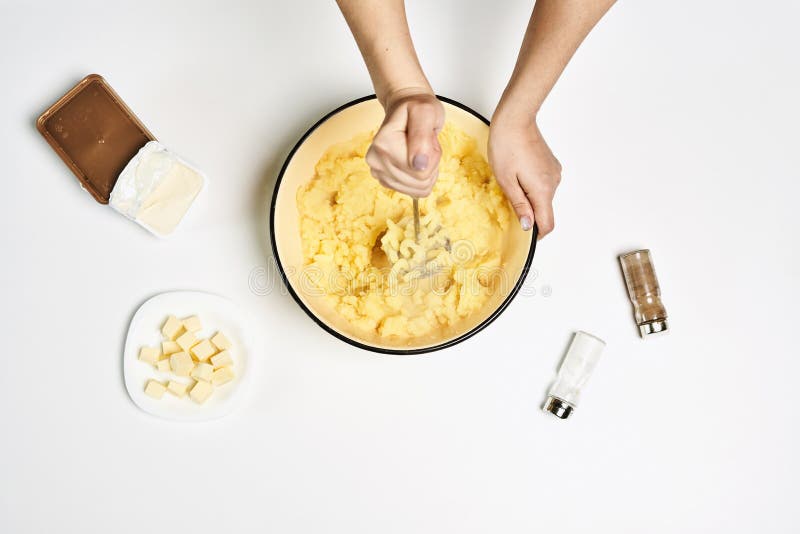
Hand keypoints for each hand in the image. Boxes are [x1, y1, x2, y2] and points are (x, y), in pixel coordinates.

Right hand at [366, 90, 444, 196]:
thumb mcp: (426, 113)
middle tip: (424, 143)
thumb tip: (418, 165)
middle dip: (430, 164)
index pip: (421, 172)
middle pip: (419, 182)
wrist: (405, 106)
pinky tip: (415, 161)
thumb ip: (422, 137)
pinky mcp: (384, 179)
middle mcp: (376, 160)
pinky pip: (412, 191)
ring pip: (417, 189)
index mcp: (384, 144)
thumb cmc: (416, 107)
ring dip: (426, 171)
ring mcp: (378, 171)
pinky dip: (420, 179)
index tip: (427, 138)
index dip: (432, 157)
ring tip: (420, 150)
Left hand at [488, 113, 561, 237]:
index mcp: (543, 189)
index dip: (537, 234)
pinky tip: (518, 174)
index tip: (524, 234)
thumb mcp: (506, 180)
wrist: (515, 119)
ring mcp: (554, 172)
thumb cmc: (506, 146)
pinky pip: (544, 183)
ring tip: (511, 182)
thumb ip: (519, 205)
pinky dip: (533, 186)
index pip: (548, 223)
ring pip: (543, 196)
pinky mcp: (551, 164)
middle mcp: (554, 182)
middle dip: (529, 212)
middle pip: (545, 209)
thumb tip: (527, 226)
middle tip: (507, 201)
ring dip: (529, 197)